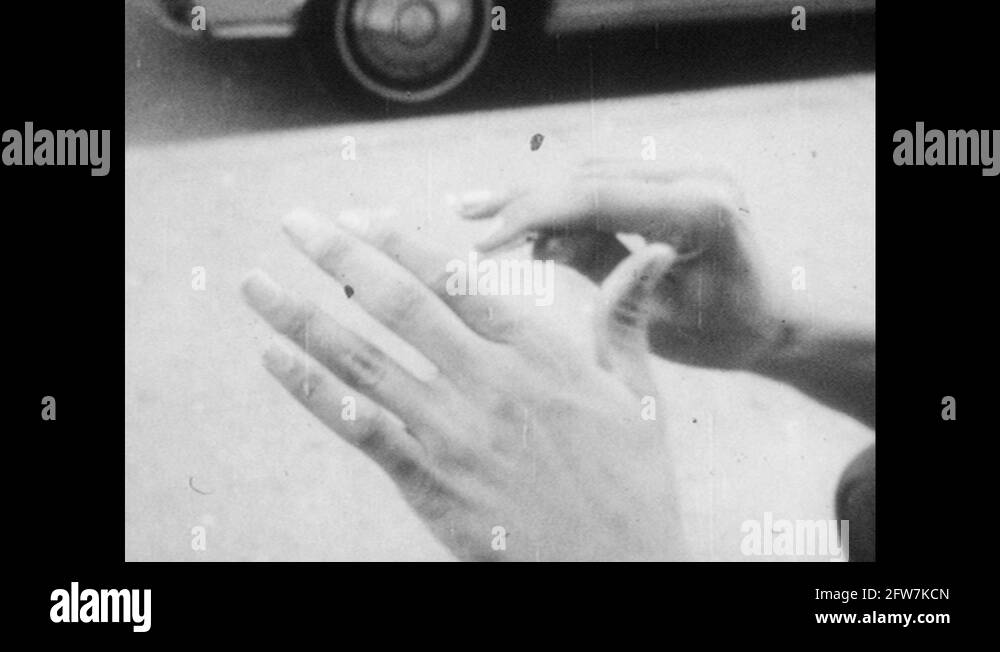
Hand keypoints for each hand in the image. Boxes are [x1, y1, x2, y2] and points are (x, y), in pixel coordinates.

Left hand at [242, 209, 686, 560]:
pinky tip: (273, 360)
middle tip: (293, 221)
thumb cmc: (635, 484)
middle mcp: (489, 384)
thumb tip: (652, 251)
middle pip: (397, 305)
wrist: (621, 575)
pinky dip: (311, 391)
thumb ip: (626, 318)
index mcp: (540, 354)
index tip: (356, 216)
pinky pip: (358, 430)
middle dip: (337, 256)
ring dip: (300, 318)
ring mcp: (454, 435)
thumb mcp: (641, 395)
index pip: (455, 279)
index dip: (397, 241)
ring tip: (254, 286)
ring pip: (362, 362)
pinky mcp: (432, 485)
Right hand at [459, 159, 785, 368]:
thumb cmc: (723, 335)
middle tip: (466, 212)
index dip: (536, 214)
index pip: (601, 198)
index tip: (485, 238)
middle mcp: (696, 176)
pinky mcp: (673, 178)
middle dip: (525, 198)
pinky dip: (563, 200)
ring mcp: (687, 171)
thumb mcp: (657, 319)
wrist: (771, 320)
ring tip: (479, 210)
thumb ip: (602, 271)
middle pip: (591, 177)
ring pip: (593, 173)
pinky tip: (524, 216)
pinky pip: (607, 181)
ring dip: (537, 194)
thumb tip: (540, 238)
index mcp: (701, 211)